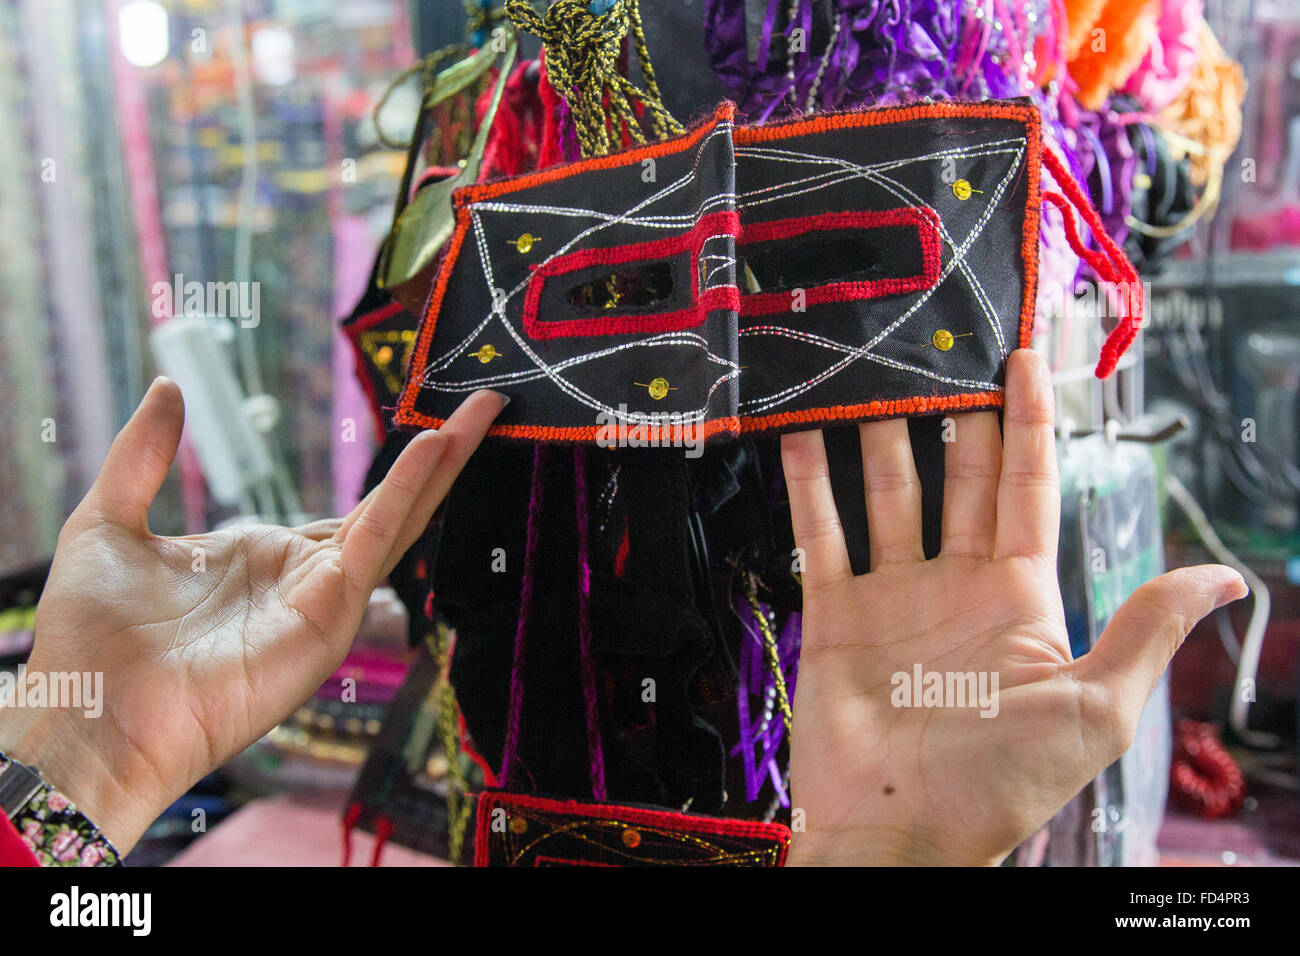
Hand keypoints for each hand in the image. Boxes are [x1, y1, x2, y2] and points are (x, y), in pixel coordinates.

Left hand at [0, 379, 504, 853]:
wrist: (86, 713)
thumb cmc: (92, 638)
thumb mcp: (111, 520)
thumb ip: (145, 454)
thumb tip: (168, 385)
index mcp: (268, 559)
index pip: (352, 507)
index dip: (395, 468)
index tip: (432, 420)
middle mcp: (306, 580)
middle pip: (393, 507)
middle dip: (441, 455)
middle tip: (485, 404)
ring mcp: (323, 601)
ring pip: (398, 521)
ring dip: (442, 466)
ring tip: (481, 413)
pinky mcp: (328, 618)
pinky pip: (374, 544)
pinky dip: (404, 495)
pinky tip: (430, 450)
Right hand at [781, 349, 1245, 865]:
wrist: (900, 833)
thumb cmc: (1001, 784)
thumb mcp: (1095, 708)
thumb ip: (1146, 630)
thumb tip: (1227, 579)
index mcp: (1019, 597)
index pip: (1026, 487)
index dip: (1028, 422)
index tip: (1025, 358)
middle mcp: (956, 584)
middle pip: (959, 477)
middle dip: (956, 414)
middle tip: (944, 349)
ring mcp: (893, 594)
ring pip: (888, 492)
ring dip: (880, 434)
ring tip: (872, 375)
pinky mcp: (836, 613)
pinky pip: (822, 535)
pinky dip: (810, 483)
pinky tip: (802, 434)